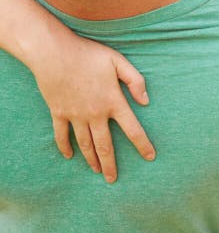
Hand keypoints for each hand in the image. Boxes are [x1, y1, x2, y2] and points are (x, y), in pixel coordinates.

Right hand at [32, 34, 154, 182]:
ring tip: (96, 171)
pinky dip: (65, 146)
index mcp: (113, 102)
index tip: (150, 157)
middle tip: (113, 179)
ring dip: (91, 159)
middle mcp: (95, 114)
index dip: (142, 145)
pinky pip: (61, 135)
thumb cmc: (89, 55)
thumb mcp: (119, 62)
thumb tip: (146, 101)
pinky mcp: (59, 112)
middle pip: (105, 145)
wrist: (54, 53)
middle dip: (110, 164)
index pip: (133, 129)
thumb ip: (136, 81)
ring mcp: (75, 115)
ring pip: (85, 144)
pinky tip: (69, 156)